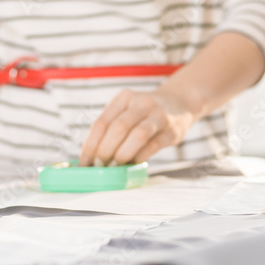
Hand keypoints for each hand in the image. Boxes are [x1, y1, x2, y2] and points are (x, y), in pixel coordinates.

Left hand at [79, 88, 196, 165]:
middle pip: (118, 128)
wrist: (179, 102)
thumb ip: (111, 128)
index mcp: (124, 98)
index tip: (85, 162)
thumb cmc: (144, 113)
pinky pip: (153, 146)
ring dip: (122, 154)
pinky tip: (132, 164)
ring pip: (137, 135)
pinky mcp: (172, 131)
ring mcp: (159, 115)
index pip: (102, 122)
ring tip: (114, 166)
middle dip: (105, 150)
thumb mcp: (127, 110)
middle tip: (99, 166)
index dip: (91, 144)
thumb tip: (91, 157)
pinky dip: (139, 157)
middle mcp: (142, 103)